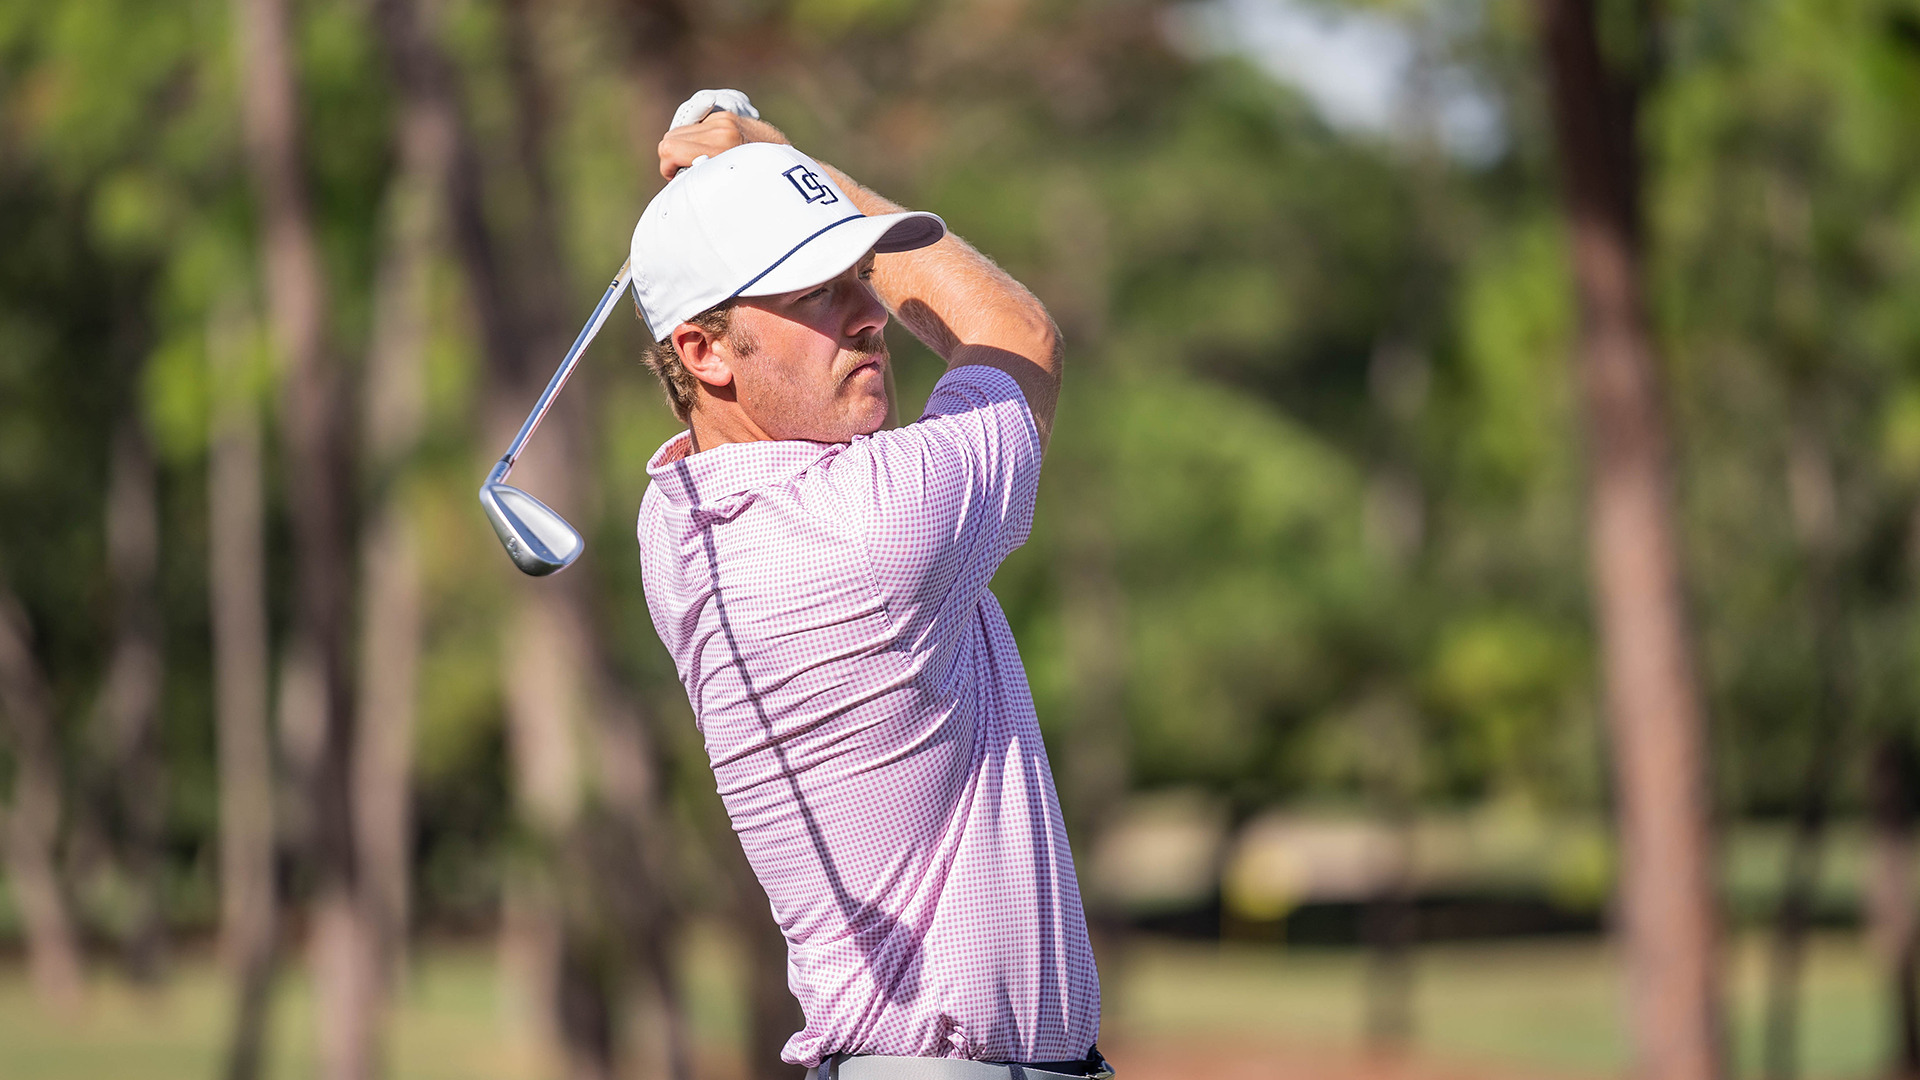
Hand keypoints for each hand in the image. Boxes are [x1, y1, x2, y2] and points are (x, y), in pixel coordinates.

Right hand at [657, 111, 790, 179]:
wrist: (789, 166)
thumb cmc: (757, 184)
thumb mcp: (726, 188)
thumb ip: (699, 177)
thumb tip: (676, 181)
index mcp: (719, 148)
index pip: (670, 149)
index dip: (667, 167)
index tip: (676, 179)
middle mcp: (721, 129)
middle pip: (671, 138)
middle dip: (673, 158)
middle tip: (688, 173)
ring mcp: (724, 119)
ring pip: (680, 131)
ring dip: (684, 148)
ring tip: (700, 162)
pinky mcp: (727, 115)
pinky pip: (696, 126)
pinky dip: (697, 139)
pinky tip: (709, 151)